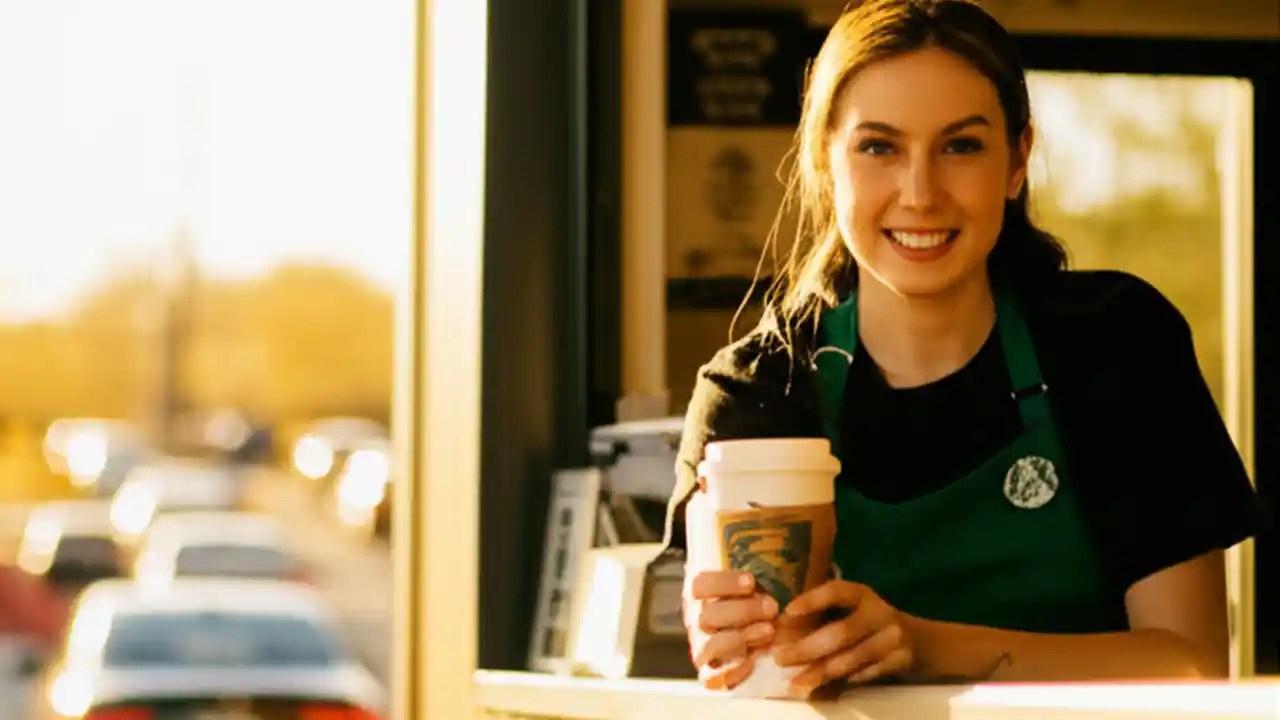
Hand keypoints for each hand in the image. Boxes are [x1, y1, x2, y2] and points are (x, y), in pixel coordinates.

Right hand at [683, 570, 779, 689]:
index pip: (698, 584)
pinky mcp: (710, 673)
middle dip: (741, 611)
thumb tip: (777, 537)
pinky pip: (711, 677)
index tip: (751, 581)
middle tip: (772, 607)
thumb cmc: (757, 602)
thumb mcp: (755, 582)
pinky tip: (753, 661)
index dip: (722, 583)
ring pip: (709, 645)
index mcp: (699, 592)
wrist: (756, 637)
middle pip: (706, 615)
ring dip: (740, 637)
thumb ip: (758, 569)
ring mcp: (701, 647)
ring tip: (769, 631)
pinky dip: (731, 670)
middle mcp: (696, 619)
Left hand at [773, 580, 915, 696]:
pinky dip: (841, 680)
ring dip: (820, 671)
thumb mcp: (852, 609)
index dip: (813, 600)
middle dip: (808, 648)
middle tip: (780, 658)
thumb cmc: (869, 622)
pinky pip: (863, 674)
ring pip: (851, 659)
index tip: (789, 611)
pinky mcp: (899, 662)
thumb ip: (823, 614)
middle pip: (841, 633)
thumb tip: (781, 627)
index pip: (837, 591)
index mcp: (863, 594)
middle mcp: (879, 613)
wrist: (919, 641)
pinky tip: (822, 684)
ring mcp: (892, 639)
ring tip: (796, 681)